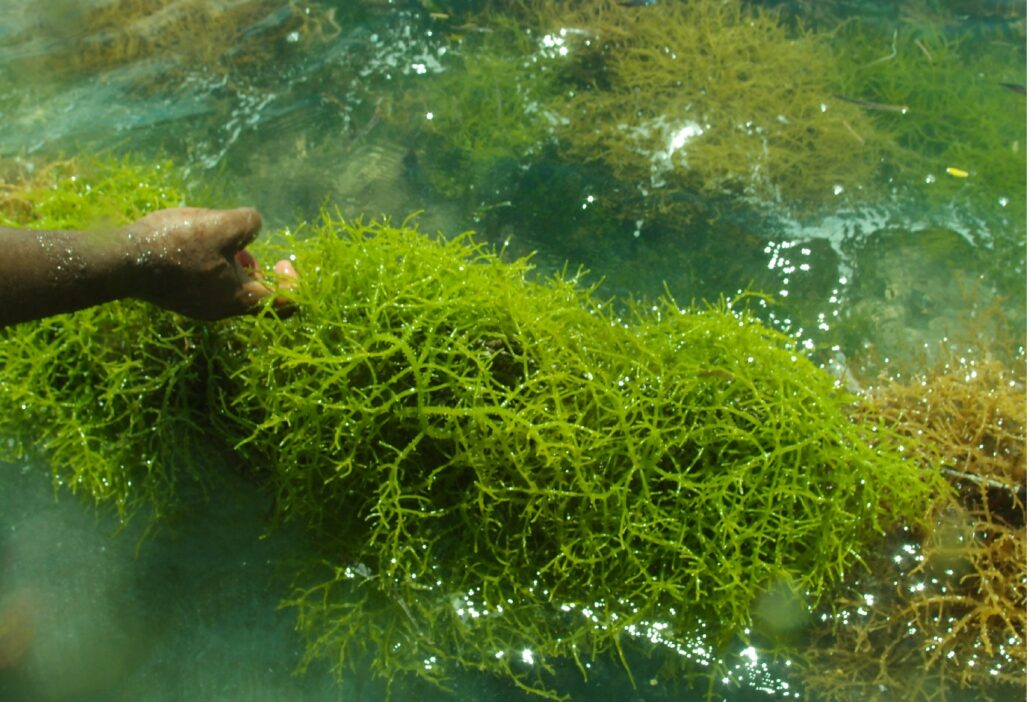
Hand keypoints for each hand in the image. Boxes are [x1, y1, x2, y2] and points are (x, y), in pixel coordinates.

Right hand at [124, 207, 296, 320]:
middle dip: (259, 268)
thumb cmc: (177, 244)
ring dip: (235, 265)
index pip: (285, 304)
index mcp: (240, 299)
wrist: (121, 260)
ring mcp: (199, 306)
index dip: (293, 283)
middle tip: (246, 246)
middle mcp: (222, 310)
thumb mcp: (222, 225)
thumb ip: (249, 224)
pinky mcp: (180, 298)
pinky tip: (198, 243)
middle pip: (257, 294)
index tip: (284, 260)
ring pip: (231, 289)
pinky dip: (213, 267)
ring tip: (221, 239)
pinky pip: (209, 285)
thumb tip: (253, 226)